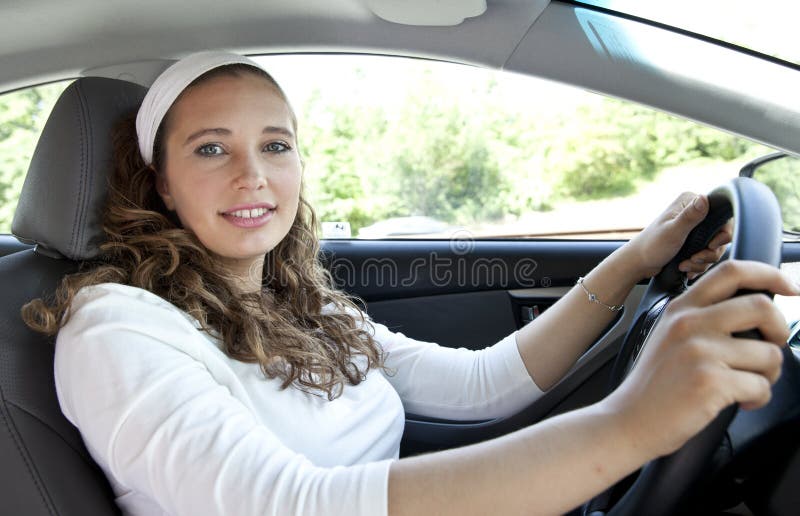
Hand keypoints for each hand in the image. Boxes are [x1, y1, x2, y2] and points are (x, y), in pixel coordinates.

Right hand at [602, 260, 797, 457]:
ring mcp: (699, 351)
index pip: (731, 271)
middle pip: (760, 305)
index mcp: (681, 309)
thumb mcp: (669, 337)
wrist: (628, 420)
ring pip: (768, 353)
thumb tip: (753, 313)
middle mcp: (689, 324)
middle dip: (780, 328)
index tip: (789, 287)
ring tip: (747, 385)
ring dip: (769, 374)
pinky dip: (758, 398)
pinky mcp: (710, 381)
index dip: (769, 274)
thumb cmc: (653, 385)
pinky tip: (739, 402)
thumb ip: (702, 319)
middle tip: (773, 346)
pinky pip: (760, 386)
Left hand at [624, 192, 732, 280]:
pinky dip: (698, 265)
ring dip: (702, 261)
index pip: (722, 214)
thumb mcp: (673, 232)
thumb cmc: (652, 246)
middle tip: (694, 259)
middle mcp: (694, 211)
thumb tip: (704, 198)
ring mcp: (694, 228)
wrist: (639, 263)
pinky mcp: (693, 241)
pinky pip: (707, 255)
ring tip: (685, 266)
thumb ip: (690, 217)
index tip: (711, 246)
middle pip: (721, 234)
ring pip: (714, 247)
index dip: (722, 234)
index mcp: (690, 202)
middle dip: (709, 252)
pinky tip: (686, 269)